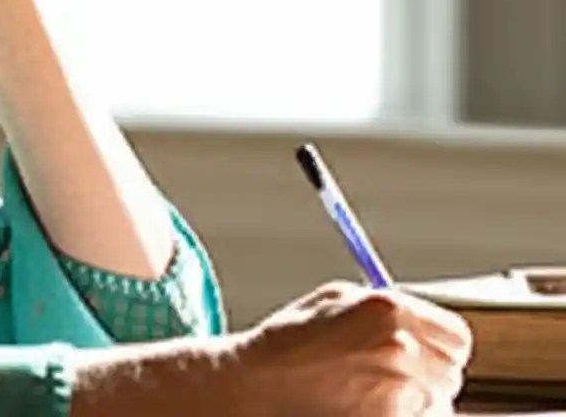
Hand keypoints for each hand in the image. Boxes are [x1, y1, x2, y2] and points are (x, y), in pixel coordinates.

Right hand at [237, 281, 472, 415]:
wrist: (252, 387)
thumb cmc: (285, 344)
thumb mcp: (332, 301)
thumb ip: (384, 306)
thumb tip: (422, 319)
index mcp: (388, 310)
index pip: (455, 337)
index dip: (441, 347)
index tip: (428, 355)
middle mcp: (399, 349)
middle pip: (450, 374)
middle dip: (428, 378)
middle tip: (392, 380)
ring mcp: (395, 393)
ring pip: (436, 406)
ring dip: (414, 405)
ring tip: (367, 397)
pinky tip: (359, 410)